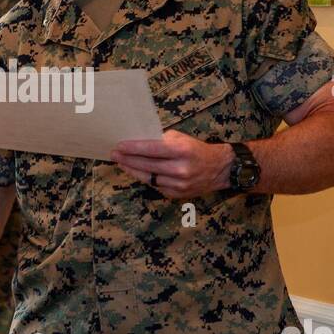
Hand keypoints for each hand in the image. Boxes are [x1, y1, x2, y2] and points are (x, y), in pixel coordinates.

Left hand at [110, 131, 232, 199]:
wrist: (219, 169)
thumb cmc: (197, 150)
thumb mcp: (182, 139)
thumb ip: (161, 141)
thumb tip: (138, 142)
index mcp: (182, 151)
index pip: (151, 149)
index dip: (133, 148)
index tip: (119, 146)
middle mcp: (180, 169)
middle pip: (146, 165)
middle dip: (128, 159)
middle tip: (114, 154)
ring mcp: (179, 184)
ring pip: (149, 178)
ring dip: (134, 170)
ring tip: (122, 163)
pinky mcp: (177, 194)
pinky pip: (156, 186)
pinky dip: (147, 178)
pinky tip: (138, 172)